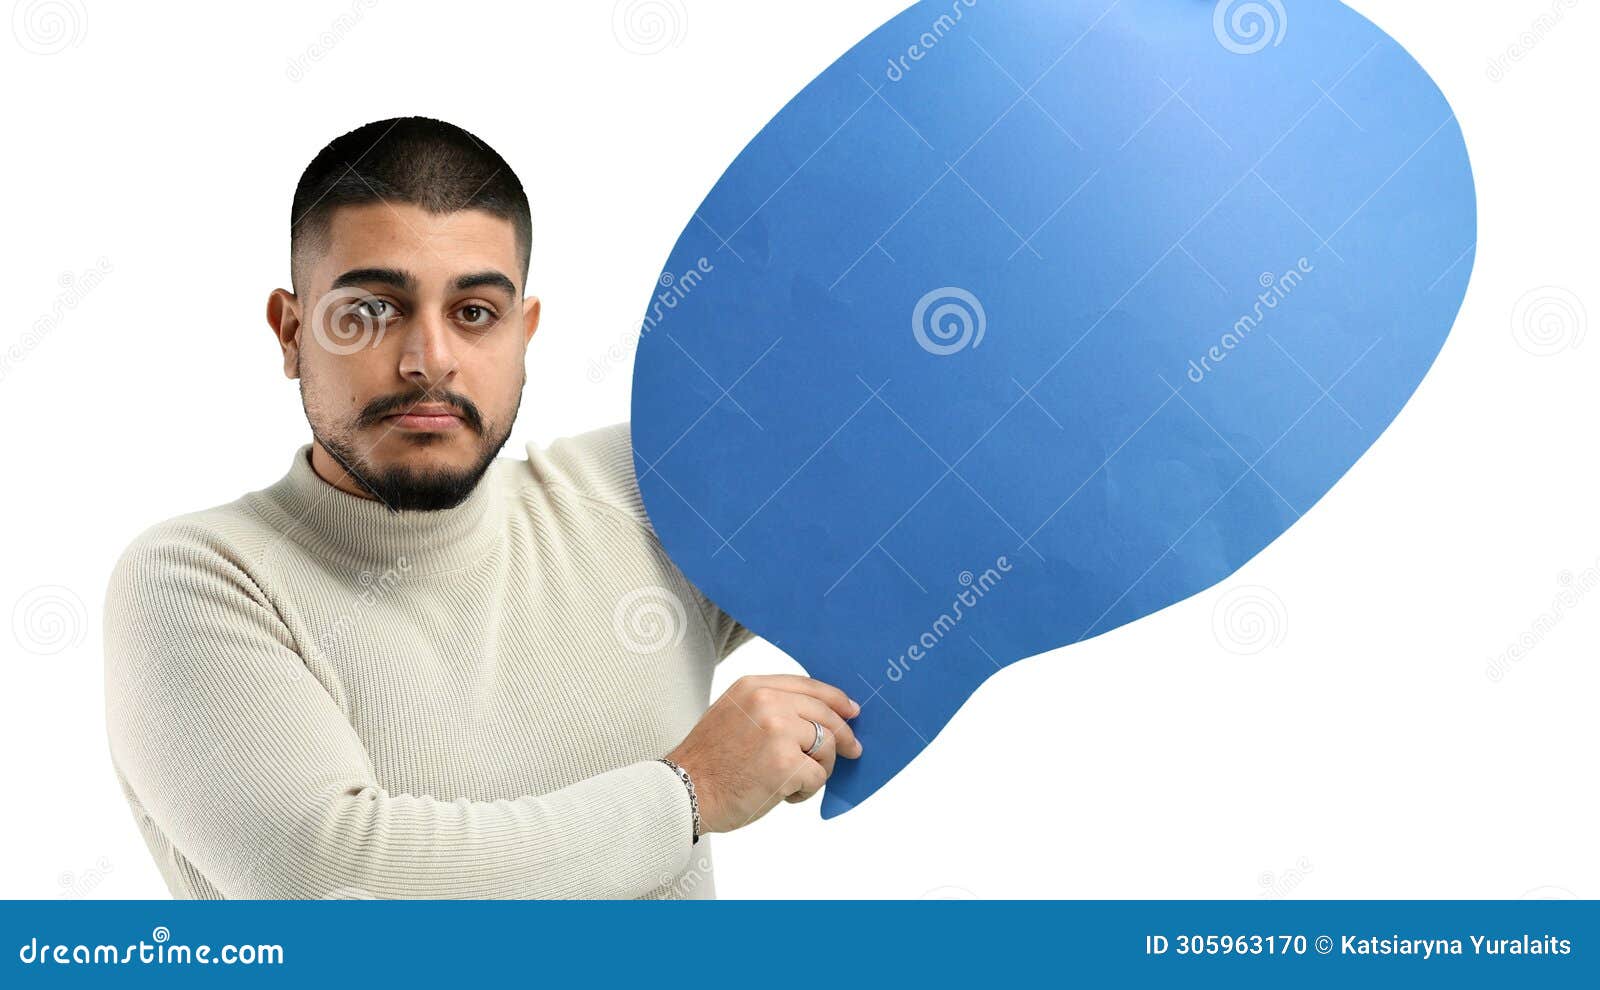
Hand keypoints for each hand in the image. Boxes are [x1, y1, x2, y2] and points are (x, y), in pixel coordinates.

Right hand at [664, 674, 862, 833]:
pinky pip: (818, 776)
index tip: (851, 712)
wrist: (685, 792)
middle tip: (852, 751)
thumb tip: (817, 716)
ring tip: (794, 782)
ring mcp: (779, 732)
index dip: (836, 700)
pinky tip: (784, 795)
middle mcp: (768, 703)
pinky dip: (807, 790)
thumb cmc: (709, 762)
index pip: (809, 686)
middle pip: (826, 714)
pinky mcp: (787, 764)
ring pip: (827, 746)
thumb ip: (769, 707)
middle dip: (844, 736)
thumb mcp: (733, 714)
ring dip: (818, 768)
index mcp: (754, 687)